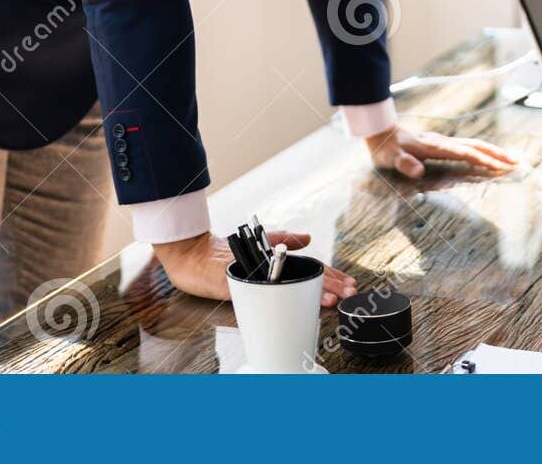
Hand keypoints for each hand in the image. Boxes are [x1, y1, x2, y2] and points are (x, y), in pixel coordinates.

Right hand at [152, 230, 357, 306]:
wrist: (190, 257)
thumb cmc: (222, 256)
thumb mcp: (256, 246)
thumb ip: (282, 240)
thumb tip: (307, 238)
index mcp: (275, 256)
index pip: (309, 265)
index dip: (331, 275)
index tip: (350, 283)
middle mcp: (268, 262)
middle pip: (305, 273)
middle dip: (330, 283)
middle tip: (351, 291)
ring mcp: (254, 273)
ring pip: (289, 283)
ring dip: (312, 291)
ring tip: (332, 298)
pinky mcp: (238, 282)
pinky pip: (263, 293)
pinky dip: (280, 298)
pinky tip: (293, 304)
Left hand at [365, 124, 521, 178]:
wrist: (381, 130)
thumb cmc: (386, 148)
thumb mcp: (390, 158)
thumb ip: (404, 164)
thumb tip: (418, 170)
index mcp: (436, 147)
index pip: (465, 153)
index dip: (483, 160)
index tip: (500, 167)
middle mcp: (444, 142)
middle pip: (476, 146)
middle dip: (497, 155)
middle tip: (516, 162)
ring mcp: (443, 142)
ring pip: (474, 145)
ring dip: (493, 152)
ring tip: (509, 159)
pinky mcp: (441, 144)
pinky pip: (467, 147)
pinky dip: (482, 151)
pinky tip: (486, 156)